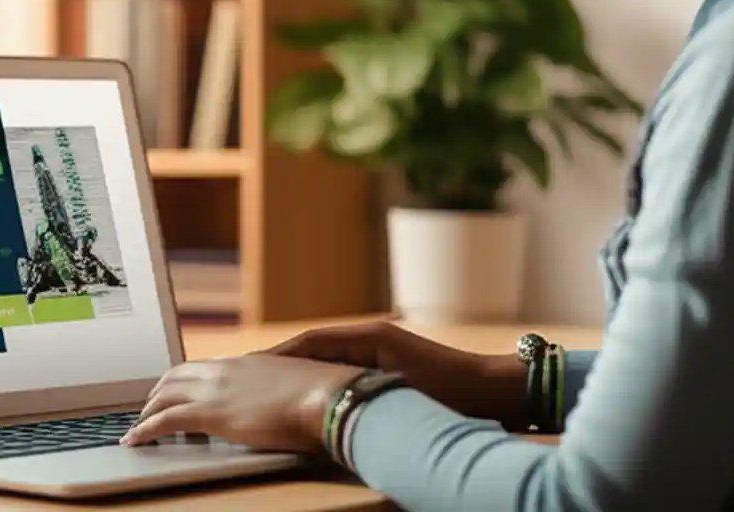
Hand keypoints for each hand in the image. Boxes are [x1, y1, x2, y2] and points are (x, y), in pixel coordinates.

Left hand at [121, 355, 362, 450]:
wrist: (326, 396)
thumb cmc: (323, 396)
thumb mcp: (299, 386)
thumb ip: (284, 390)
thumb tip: (288, 401)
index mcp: (247, 363)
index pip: (206, 367)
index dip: (187, 380)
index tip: (179, 390)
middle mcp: (226, 370)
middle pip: (178, 375)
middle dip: (160, 391)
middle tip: (150, 406)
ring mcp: (216, 389)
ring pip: (165, 394)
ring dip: (148, 410)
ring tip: (138, 425)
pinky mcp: (210, 413)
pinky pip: (165, 421)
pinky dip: (144, 430)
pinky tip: (134, 440)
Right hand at [266, 321, 526, 426]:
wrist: (487, 390)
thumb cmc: (448, 385)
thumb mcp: (394, 377)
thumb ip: (351, 373)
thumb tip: (307, 375)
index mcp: (368, 335)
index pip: (311, 342)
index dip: (278, 356)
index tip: (250, 367)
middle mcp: (367, 339)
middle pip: (311, 348)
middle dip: (279, 362)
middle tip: (246, 377)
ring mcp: (375, 352)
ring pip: (323, 360)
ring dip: (295, 372)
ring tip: (266, 388)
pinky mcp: (383, 370)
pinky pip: (339, 373)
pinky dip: (317, 382)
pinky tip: (305, 398)